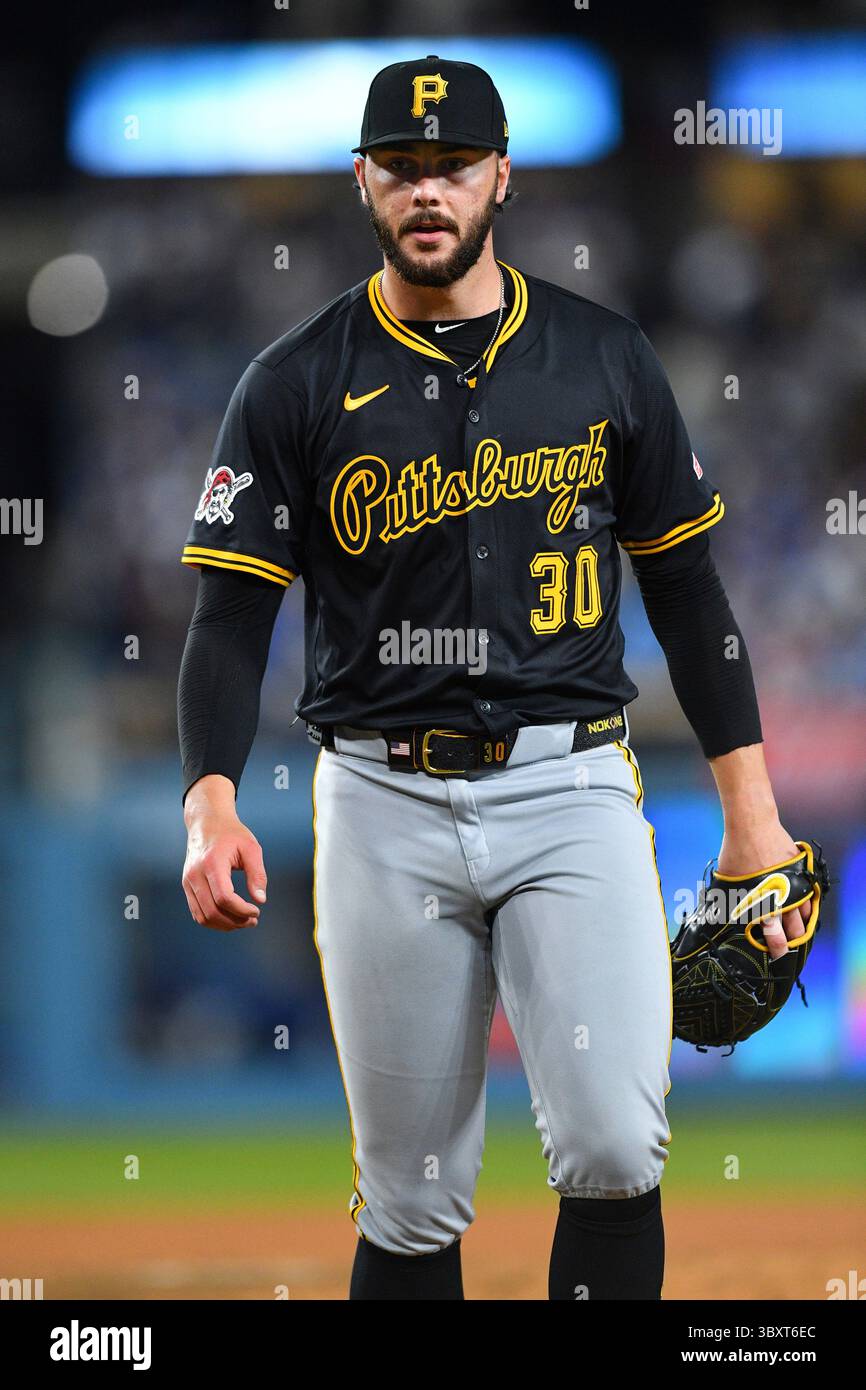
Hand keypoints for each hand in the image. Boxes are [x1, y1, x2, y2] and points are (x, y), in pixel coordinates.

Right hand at [182, 775, 266, 930]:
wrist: (207, 823)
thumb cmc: (232, 834)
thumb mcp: (251, 848)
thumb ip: (257, 874)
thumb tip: (260, 900)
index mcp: (212, 863)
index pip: (224, 897)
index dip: (241, 910)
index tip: (257, 911)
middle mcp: (195, 874)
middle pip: (212, 911)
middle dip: (235, 921)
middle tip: (253, 920)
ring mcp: (188, 882)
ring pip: (203, 917)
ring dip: (224, 925)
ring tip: (243, 921)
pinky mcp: (187, 886)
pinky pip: (197, 913)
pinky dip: (214, 920)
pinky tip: (230, 917)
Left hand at [717, 820, 810, 960]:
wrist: (753, 826)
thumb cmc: (735, 854)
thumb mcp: (726, 883)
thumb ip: (726, 902)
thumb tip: (714, 918)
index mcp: (761, 905)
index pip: (773, 938)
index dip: (775, 950)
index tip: (774, 956)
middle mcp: (781, 900)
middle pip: (793, 932)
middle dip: (791, 943)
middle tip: (787, 949)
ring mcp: (794, 886)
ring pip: (804, 916)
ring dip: (801, 926)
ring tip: (796, 933)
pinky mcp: (802, 874)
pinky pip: (809, 897)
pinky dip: (807, 907)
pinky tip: (803, 912)